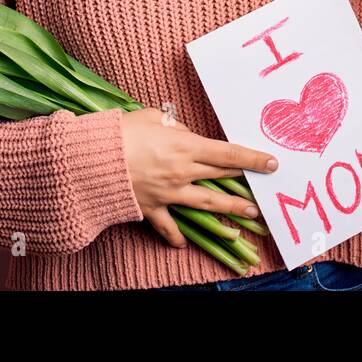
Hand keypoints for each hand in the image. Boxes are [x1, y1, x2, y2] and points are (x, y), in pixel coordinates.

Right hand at [119, 107, 278, 248]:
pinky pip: (168, 227)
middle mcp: (182, 171)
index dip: (252, 159)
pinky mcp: (152, 209)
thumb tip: (183, 131)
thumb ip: (172, 124)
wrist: (90, 162)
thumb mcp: (150, 116)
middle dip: (245, 181)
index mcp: (185, 146)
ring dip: (230, 210)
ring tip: (248, 215)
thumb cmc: (120, 132)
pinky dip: (176, 237)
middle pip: (221, 177)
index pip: (228, 154)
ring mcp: (169, 193)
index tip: (272, 163)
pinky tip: (184, 244)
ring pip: (207, 204)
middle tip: (264, 186)